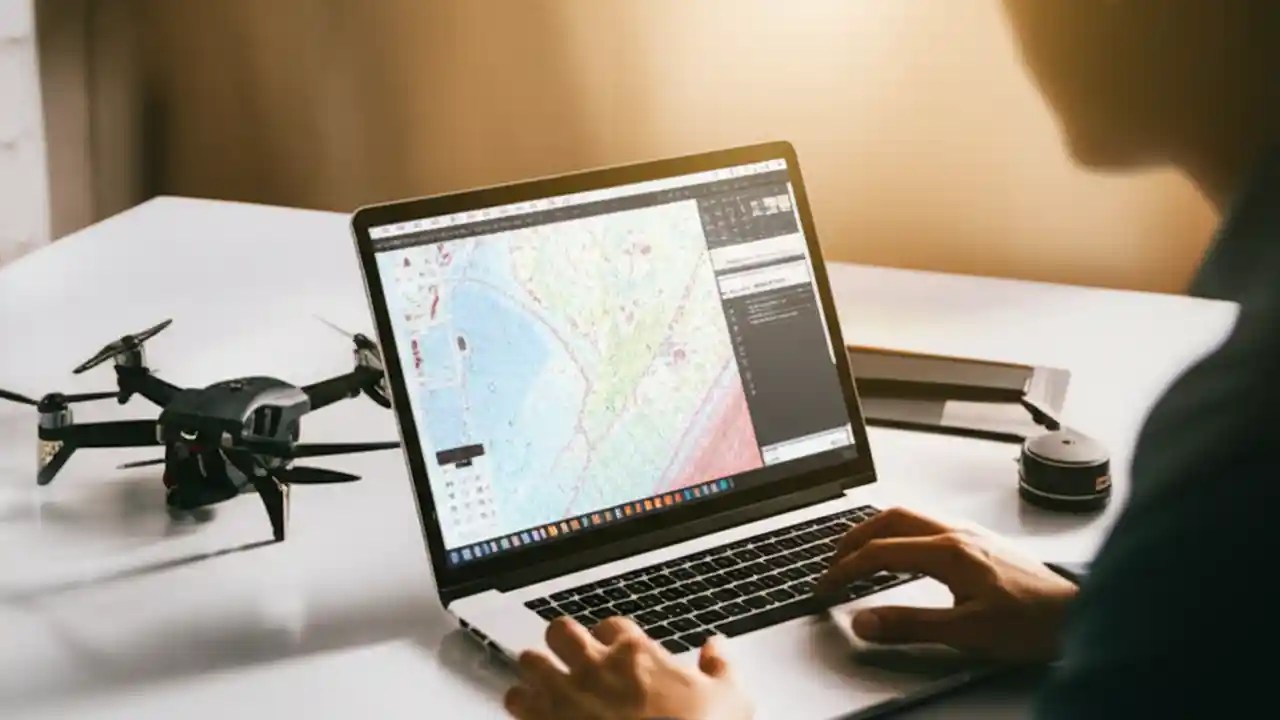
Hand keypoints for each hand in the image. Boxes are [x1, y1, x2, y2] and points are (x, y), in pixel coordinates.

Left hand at [505, 616, 753, 719]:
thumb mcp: (731, 699)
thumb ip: (721, 667)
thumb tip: (717, 648)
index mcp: (637, 654)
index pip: (610, 626)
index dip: (609, 637)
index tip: (613, 649)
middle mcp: (596, 667)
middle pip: (560, 631)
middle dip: (562, 643)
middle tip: (569, 657)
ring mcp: (566, 696)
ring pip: (530, 661)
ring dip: (535, 671)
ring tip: (541, 681)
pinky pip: (515, 702)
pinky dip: (519, 704)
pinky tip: (528, 712)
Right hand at [815, 507, 1077, 661]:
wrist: (1078, 613)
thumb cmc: (1032, 622)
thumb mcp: (966, 633)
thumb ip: (910, 625)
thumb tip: (865, 621)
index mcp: (948, 552)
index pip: (879, 552)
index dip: (846, 569)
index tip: (826, 584)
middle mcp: (956, 534)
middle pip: (889, 519)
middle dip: (853, 538)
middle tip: (833, 560)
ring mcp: (970, 534)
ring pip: (909, 516)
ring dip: (876, 530)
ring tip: (859, 551)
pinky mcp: (981, 542)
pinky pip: (927, 523)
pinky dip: (900, 532)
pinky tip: (903, 550)